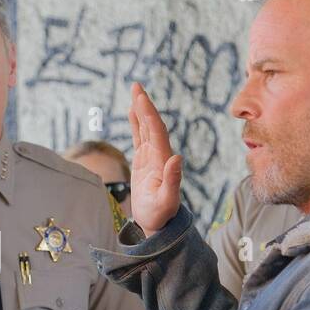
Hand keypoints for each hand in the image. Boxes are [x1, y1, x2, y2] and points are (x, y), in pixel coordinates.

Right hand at [128, 82, 183, 236]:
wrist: (158, 223)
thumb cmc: (161, 215)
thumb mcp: (167, 201)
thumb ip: (173, 180)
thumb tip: (177, 158)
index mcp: (163, 160)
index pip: (156, 131)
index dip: (148, 113)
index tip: (140, 97)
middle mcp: (159, 155)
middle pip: (152, 124)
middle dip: (144, 105)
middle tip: (136, 85)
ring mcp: (152, 157)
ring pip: (146, 128)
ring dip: (141, 110)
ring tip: (135, 91)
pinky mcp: (144, 161)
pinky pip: (140, 137)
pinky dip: (136, 123)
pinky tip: (132, 111)